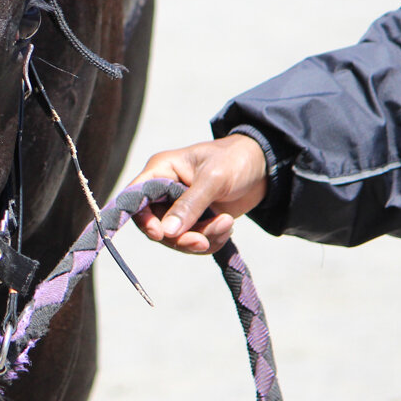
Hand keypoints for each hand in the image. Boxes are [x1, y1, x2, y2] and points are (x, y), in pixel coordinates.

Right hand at [126, 134, 269, 254]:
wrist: (265, 167)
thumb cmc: (235, 159)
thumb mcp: (212, 179)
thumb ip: (189, 205)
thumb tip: (167, 233)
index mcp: (161, 171)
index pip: (136, 198)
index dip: (142, 218)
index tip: (159, 234)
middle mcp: (165, 191)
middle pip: (156, 225)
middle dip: (180, 237)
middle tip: (202, 241)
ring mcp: (180, 208)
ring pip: (177, 238)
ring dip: (202, 238)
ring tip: (226, 225)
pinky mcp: (197, 221)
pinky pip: (195, 241)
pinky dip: (212, 240)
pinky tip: (227, 227)